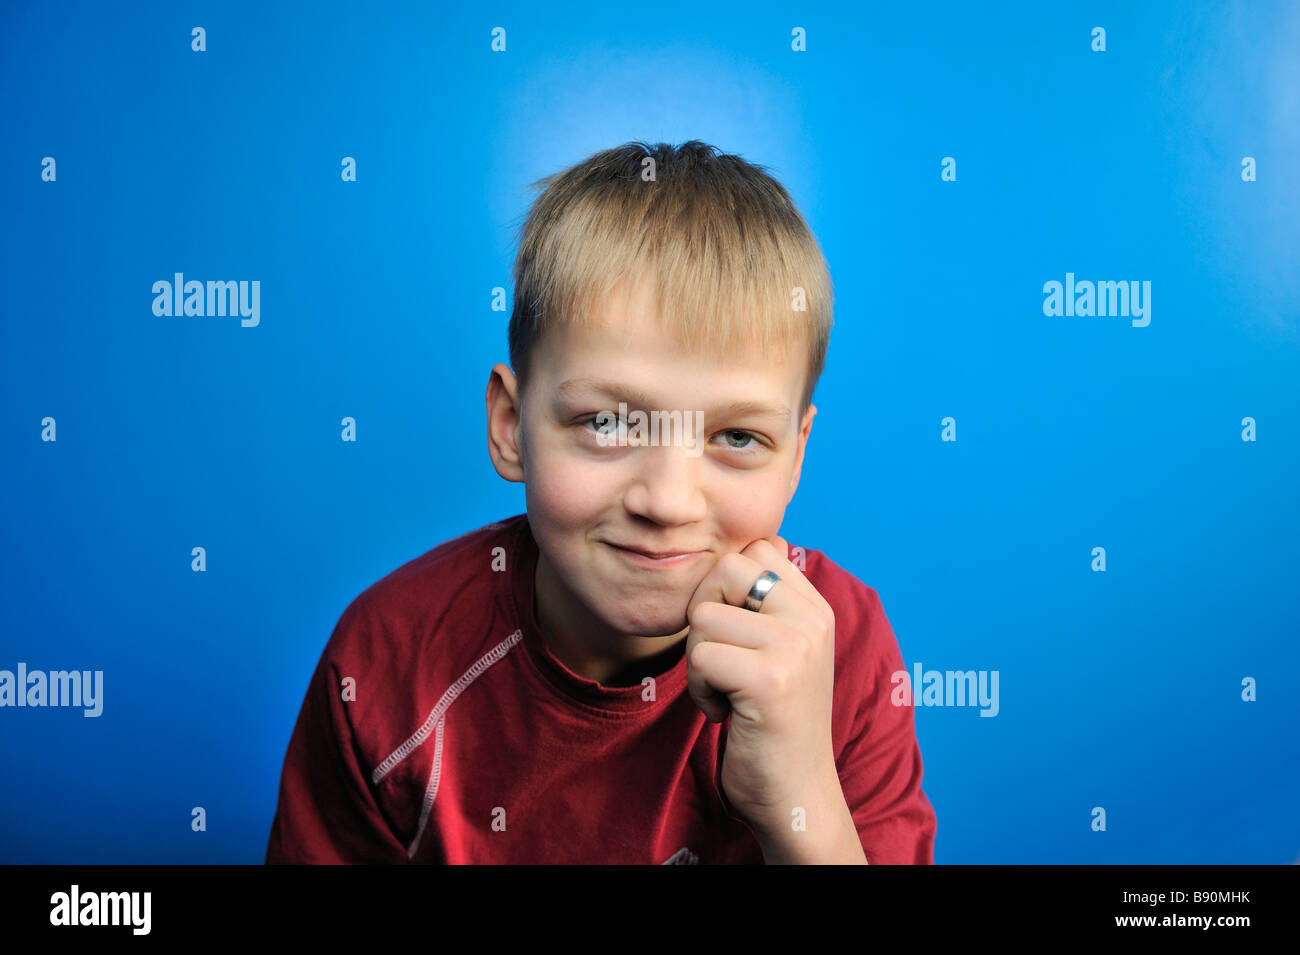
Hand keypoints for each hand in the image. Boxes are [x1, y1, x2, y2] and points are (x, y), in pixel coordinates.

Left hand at [684, 535, 842, 844]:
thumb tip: (758, 540)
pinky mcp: (769, 679)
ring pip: (703, 617)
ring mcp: (794, 646)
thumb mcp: (782, 649)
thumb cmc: (773, 721)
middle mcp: (812, 618)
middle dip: (705, 618)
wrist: (796, 794)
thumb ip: (771, 599)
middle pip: (723, 571)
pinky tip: (728, 712)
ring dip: (701, 663)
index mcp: (815, 606)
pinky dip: (701, 690)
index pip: (754, 550)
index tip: (738, 637)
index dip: (724, 590)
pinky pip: (700, 656)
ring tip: (731, 693)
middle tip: (725, 663)